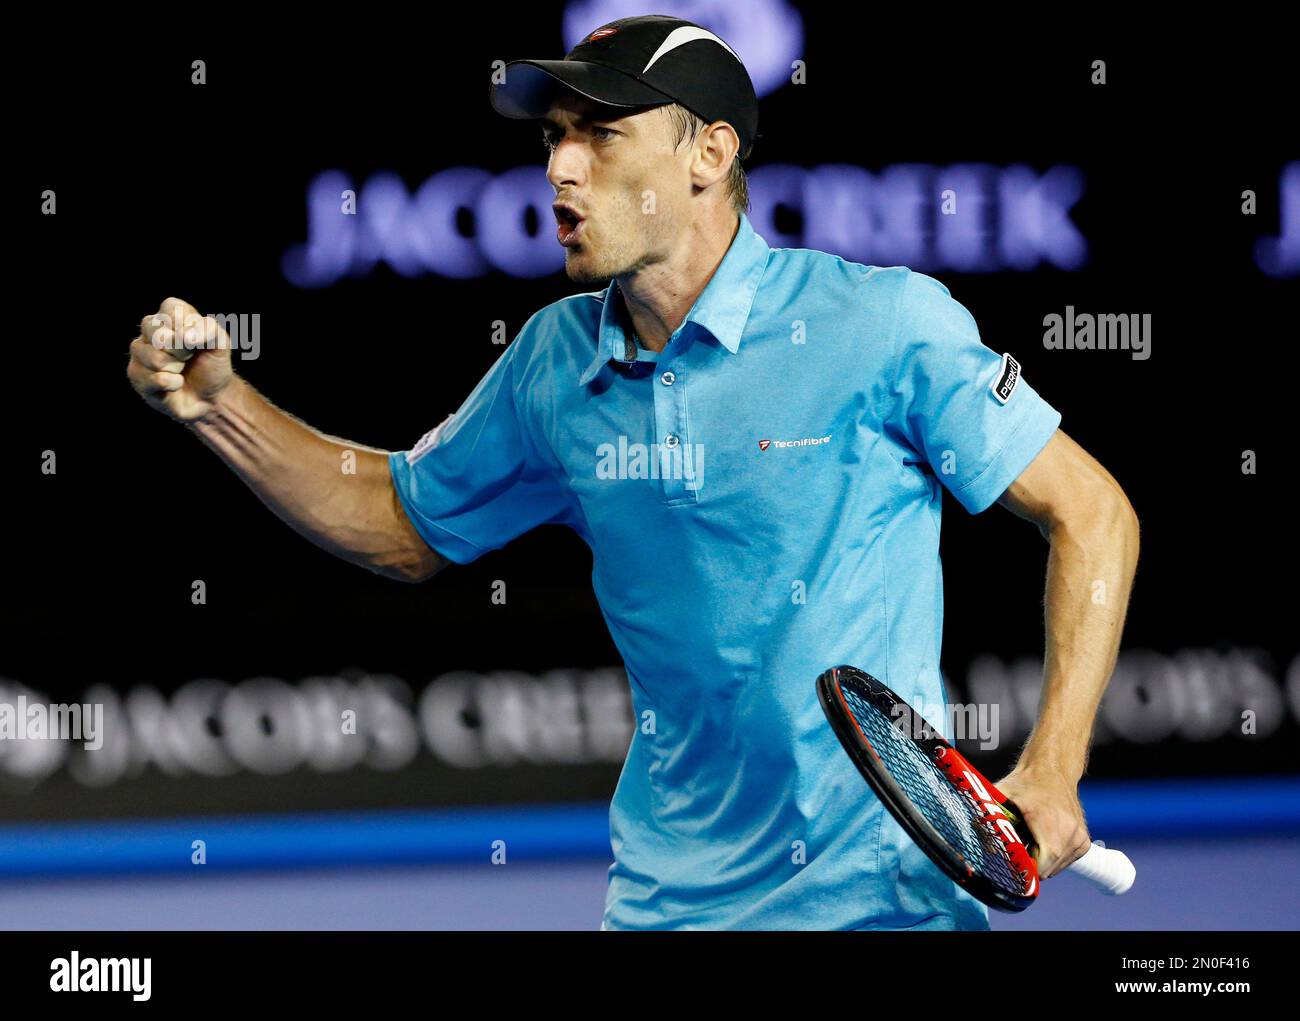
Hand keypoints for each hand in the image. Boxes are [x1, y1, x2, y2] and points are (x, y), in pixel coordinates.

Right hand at [127, 297, 233, 420]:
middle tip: (188, 356)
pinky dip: (173, 384)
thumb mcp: (221, 344)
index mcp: (170, 315)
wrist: (209, 397)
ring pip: (156, 359)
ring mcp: (140, 352)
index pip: (171, 308)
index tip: (197, 339)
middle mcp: (150, 330)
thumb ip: (210, 330)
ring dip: (177, 368)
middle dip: (183, 351)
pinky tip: (174, 383)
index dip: (187, 326)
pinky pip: (156, 379)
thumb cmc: (212, 365)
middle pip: (160, 334)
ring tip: (180, 370)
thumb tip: (185, 335)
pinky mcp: (136, 375)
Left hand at [993, 765, 1089, 878]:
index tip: (1011, 861)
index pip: (1040, 868)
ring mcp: (1080, 839)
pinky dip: (1051, 855)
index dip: (1023, 870)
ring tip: (1031, 836)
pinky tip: (1042, 836)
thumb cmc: (1024, 784)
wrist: (1052, 770)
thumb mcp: (1001, 796)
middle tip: (1017, 844)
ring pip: (1055, 868)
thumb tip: (977, 840)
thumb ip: (989, 817)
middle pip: (1046, 870)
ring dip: (1040, 860)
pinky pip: (1064, 860)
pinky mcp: (1084, 842)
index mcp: (1051, 827)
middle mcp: (1070, 835)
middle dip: (1029, 863)